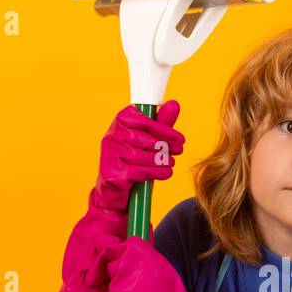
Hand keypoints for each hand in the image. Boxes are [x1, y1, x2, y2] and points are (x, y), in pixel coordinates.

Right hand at [93, 101, 184, 215]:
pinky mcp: (113, 173)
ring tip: (170, 163)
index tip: (180, 139)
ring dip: (163, 161)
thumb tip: (174, 104)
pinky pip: (142, 172)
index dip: (165, 130)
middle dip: (167, 147)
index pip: (145, 121)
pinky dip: (158, 173)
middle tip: (179, 151)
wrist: (114, 188)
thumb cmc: (133, 159)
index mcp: (120, 121)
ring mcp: (111, 155)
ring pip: (146, 157)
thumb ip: (160, 124)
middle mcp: (112, 136)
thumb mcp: (147, 140)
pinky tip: (167, 173)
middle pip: (147, 140)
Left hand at [96, 235, 182, 291]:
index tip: (97, 272)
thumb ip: (134, 255)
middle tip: (137, 288)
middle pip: (111, 269)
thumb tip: (106, 246)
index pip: (108, 249)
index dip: (100, 261)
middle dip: (118, 279)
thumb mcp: (155, 262)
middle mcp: (127, 262)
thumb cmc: (168, 289)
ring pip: (112, 289)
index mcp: (137, 248)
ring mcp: (123, 283)